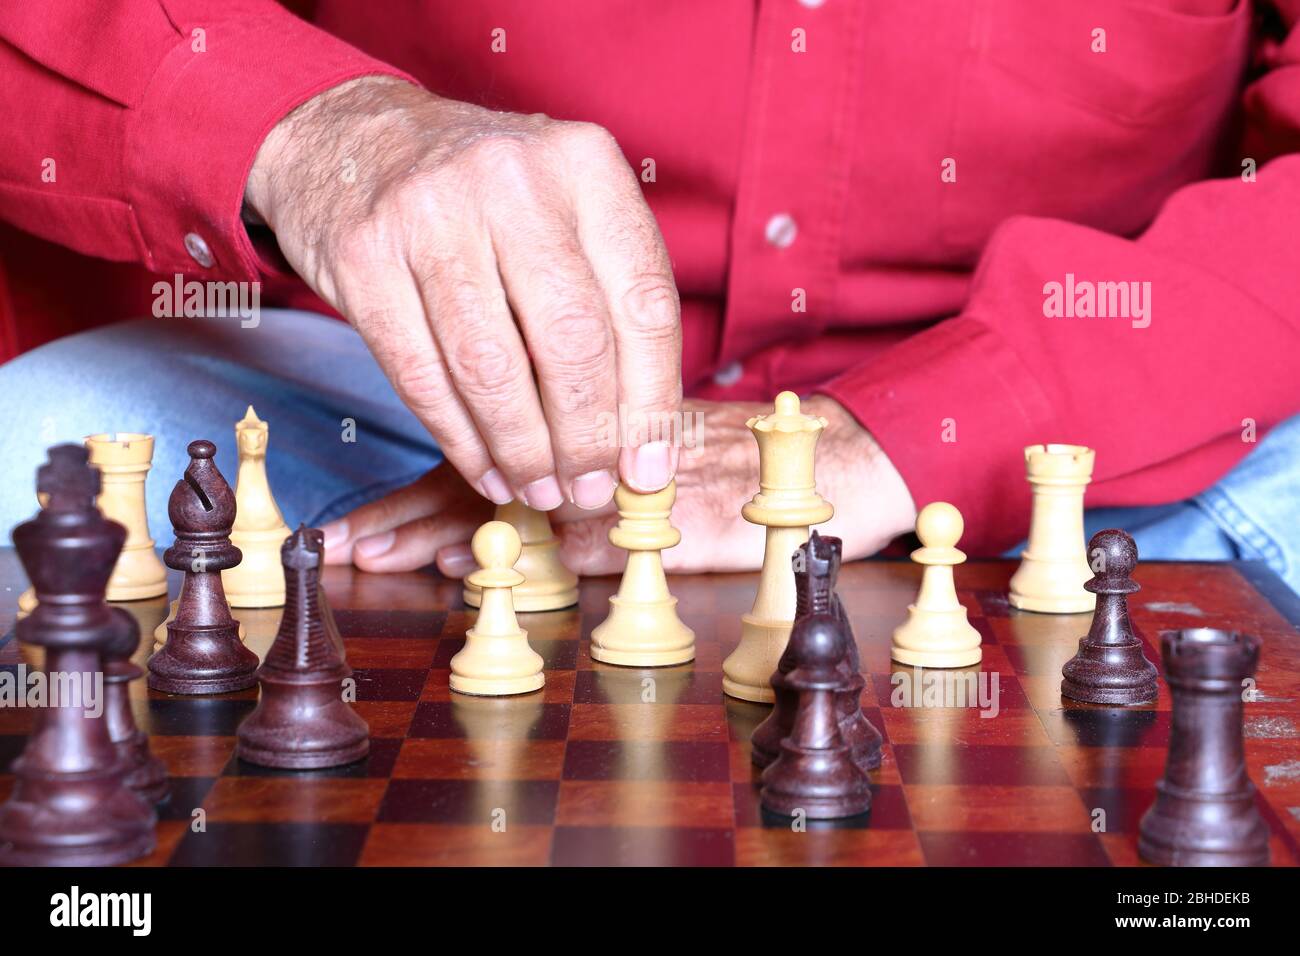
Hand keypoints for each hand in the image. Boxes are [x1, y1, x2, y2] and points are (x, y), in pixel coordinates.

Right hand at [245, 77, 682, 512]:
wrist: (354, 140)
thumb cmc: (485, 195)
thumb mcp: (564, 210)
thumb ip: (608, 300)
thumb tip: (642, 440)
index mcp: (585, 165)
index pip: (643, 303)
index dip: (651, 402)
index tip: (648, 469)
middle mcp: (512, 180)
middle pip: (571, 341)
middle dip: (586, 438)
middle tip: (589, 491)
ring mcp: (429, 213)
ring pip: (491, 368)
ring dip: (523, 451)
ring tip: (540, 491)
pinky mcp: (364, 256)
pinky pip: (422, 375)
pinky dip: (460, 440)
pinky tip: (486, 470)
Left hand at [322, 396, 917, 574]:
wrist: (833, 462)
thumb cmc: (733, 462)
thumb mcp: (650, 456)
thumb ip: (587, 474)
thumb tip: (516, 514)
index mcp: (579, 433)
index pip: (484, 457)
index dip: (418, 496)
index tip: (359, 527)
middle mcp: (595, 460)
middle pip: (493, 487)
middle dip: (415, 521)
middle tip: (351, 548)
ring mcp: (636, 491)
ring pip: (538, 512)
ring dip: (463, 537)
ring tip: (395, 560)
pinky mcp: (687, 520)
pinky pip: (610, 537)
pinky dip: (555, 554)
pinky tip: (504, 570)